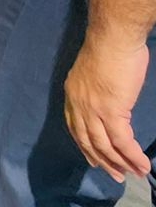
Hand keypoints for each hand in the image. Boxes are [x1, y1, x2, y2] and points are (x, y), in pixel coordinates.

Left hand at [64, 34, 152, 180]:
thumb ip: (96, 90)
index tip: (94, 160)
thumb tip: (110, 102)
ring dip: (121, 163)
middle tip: (116, 176)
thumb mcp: (94, 73)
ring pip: (105, 145)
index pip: (74, 127)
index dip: (85, 146)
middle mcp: (78, 103)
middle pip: (88, 140)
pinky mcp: (111, 110)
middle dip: (102, 161)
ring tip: (134, 174)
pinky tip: (142, 165)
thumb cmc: (109, 49)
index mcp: (72, 93)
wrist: (113, 37)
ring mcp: (93, 109)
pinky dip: (132, 156)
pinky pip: (122, 141)